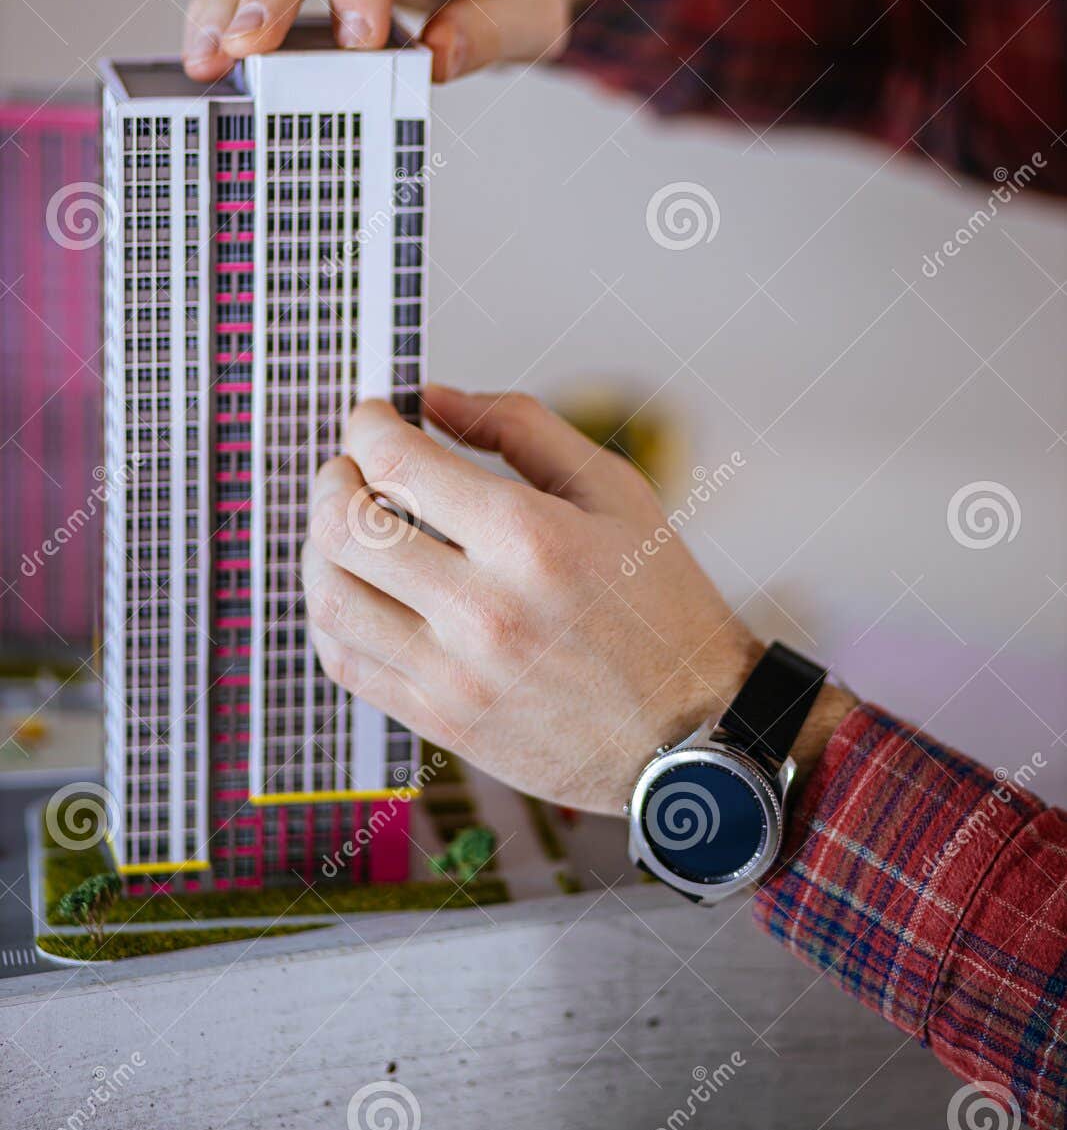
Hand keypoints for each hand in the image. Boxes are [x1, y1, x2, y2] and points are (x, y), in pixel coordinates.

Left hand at [302, 388, 850, 815]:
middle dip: (331, 478)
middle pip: (347, 527)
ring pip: (330, 597)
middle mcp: (484, 608)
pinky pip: (345, 661)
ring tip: (344, 525)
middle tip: (348, 465)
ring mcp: (456, 673)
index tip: (374, 416)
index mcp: (530, 538)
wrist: (693, 732)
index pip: (397, 462)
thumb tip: (432, 397)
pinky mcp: (442, 721)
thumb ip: (519, 427)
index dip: (367, 425)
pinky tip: (356, 588)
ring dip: (317, 547)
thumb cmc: (660, 603)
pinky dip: (331, 613)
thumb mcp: (614, 490)